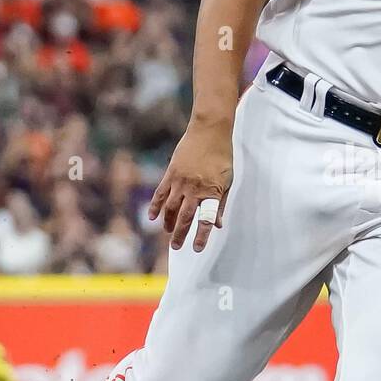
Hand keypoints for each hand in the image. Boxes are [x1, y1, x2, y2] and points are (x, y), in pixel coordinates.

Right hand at [148, 120, 233, 252]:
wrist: (209, 131)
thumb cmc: (222, 156)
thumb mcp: (227, 180)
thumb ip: (221, 203)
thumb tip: (217, 224)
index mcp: (212, 191)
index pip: (206, 219)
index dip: (201, 236)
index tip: (197, 248)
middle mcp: (195, 189)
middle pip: (185, 217)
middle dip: (180, 234)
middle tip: (176, 247)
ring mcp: (181, 181)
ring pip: (171, 208)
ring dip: (168, 222)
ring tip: (168, 232)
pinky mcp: (171, 173)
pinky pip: (161, 193)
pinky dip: (155, 206)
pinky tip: (152, 217)